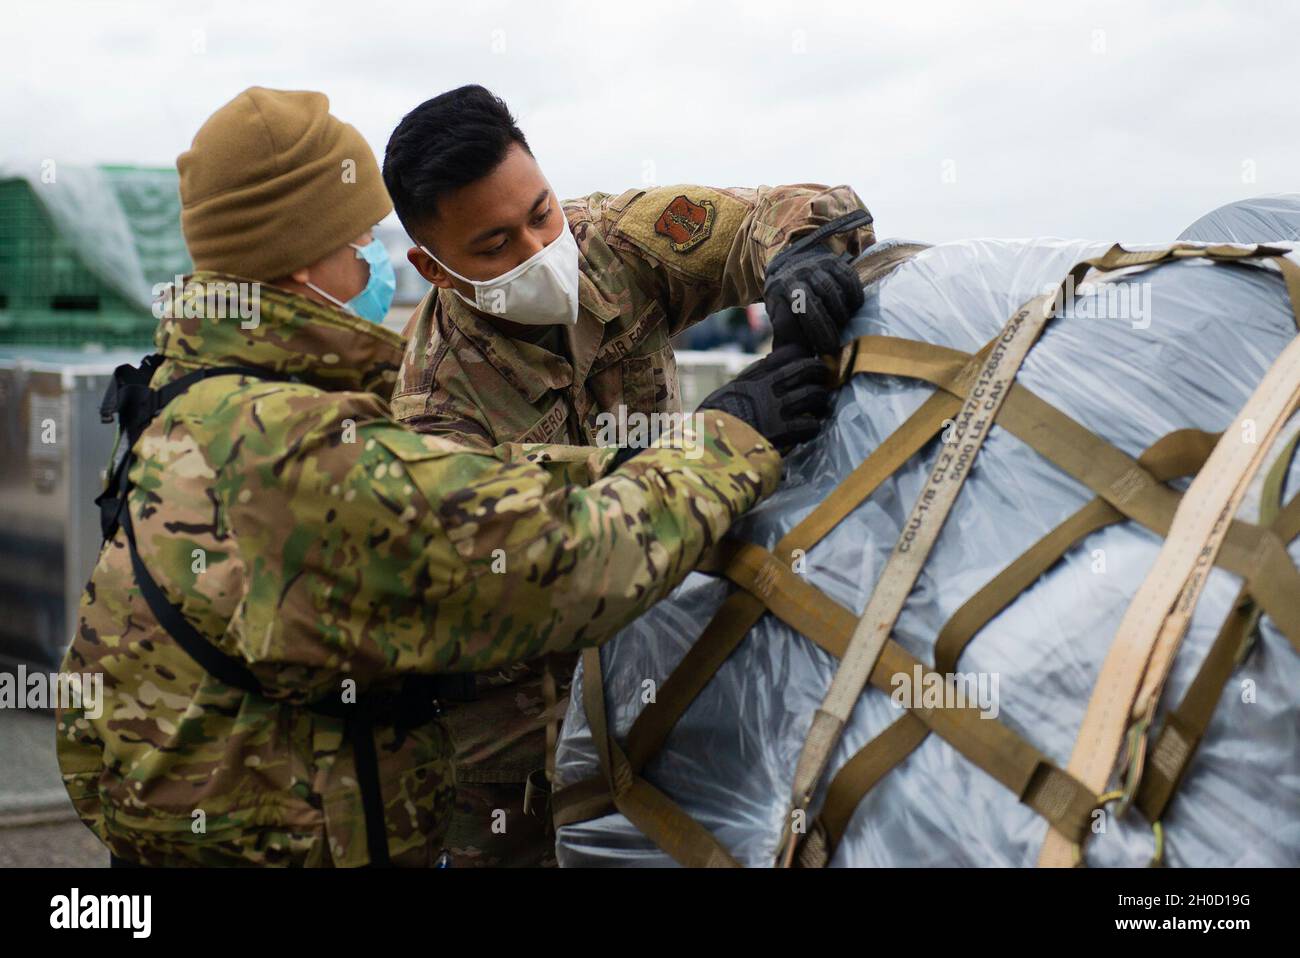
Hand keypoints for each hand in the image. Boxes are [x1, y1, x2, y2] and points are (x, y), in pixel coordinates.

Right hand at [697, 344, 832, 451]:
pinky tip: (808, 430)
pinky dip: (813, 427)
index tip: (806, 362)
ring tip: (819, 407)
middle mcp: (768, 387)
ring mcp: (776, 408)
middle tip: (823, 380)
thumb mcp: (732, 389)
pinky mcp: (781, 432)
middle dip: (820, 372)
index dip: (803, 356)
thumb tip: (771, 366)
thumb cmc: (715, 418)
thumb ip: (753, 378)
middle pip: (807, 368)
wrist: (707, 443)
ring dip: (820, 401)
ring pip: (814, 395)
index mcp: (755, 374)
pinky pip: (811, 425)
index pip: (790, 352)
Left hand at [763, 244, 864, 355]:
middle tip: (837, 343)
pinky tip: (855, 308)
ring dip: (843, 310)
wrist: (787, 264)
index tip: (827, 348)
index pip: (804, 307)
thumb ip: (784, 334)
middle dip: (832, 324)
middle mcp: (800, 272)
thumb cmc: (784, 299)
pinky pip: (849, 277)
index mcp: (783, 287)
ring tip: (843, 325)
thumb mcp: (777, 314)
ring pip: (836, 289)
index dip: (818, 330)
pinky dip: (855, 294)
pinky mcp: (833, 260)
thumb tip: (790, 359)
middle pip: (822, 298)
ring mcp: (817, 264)